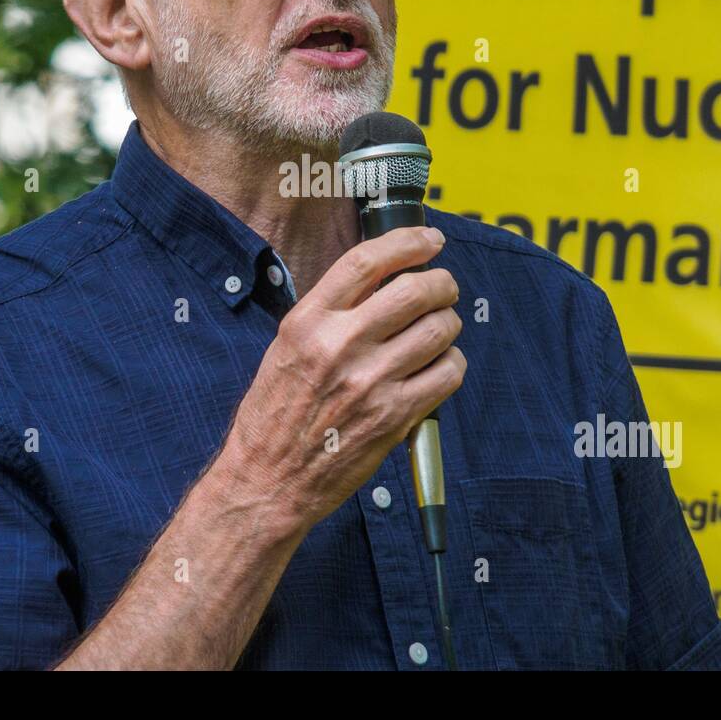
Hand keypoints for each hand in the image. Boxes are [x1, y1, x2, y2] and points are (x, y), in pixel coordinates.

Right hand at [220, 225, 465, 535]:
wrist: (268, 479)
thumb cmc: (275, 413)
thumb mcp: (287, 346)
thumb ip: (331, 311)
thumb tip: (383, 276)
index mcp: (308, 322)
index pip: (366, 261)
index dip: (408, 242)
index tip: (429, 240)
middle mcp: (339, 346)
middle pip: (415, 290)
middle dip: (441, 282)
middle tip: (443, 287)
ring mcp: (370, 383)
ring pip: (439, 329)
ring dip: (448, 323)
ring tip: (439, 329)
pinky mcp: (395, 417)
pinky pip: (448, 373)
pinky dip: (452, 363)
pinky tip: (438, 366)